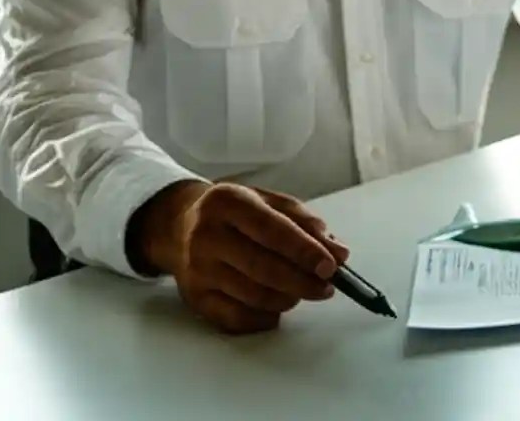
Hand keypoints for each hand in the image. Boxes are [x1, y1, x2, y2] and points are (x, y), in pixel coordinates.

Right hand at [130, 180, 349, 333]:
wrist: (180, 226)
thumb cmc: (237, 214)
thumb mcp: (271, 203)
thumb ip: (307, 224)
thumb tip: (339, 254)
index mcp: (229, 202)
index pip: (272, 230)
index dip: (305, 251)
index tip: (331, 266)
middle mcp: (207, 235)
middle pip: (263, 268)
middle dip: (303, 281)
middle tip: (327, 287)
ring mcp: (197, 269)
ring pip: (254, 296)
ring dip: (288, 298)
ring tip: (301, 290)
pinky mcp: (195, 298)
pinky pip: (238, 319)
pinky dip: (266, 317)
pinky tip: (277, 305)